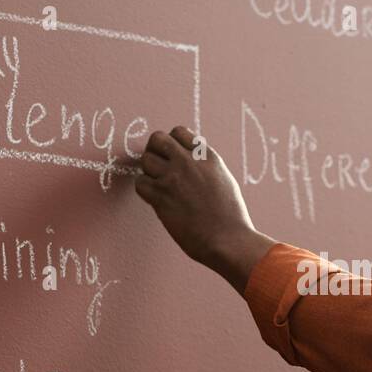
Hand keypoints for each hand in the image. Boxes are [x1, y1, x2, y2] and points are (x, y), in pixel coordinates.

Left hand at [132, 126, 275, 293]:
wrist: (228, 239)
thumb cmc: (231, 217)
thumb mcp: (224, 180)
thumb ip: (205, 166)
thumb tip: (190, 162)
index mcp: (207, 157)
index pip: (178, 132)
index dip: (172, 143)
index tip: (173, 156)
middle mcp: (188, 162)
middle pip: (157, 139)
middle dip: (155, 150)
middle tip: (159, 166)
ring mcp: (173, 179)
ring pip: (146, 160)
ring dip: (149, 172)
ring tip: (159, 186)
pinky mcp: (161, 197)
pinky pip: (140, 183)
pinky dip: (145, 190)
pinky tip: (156, 199)